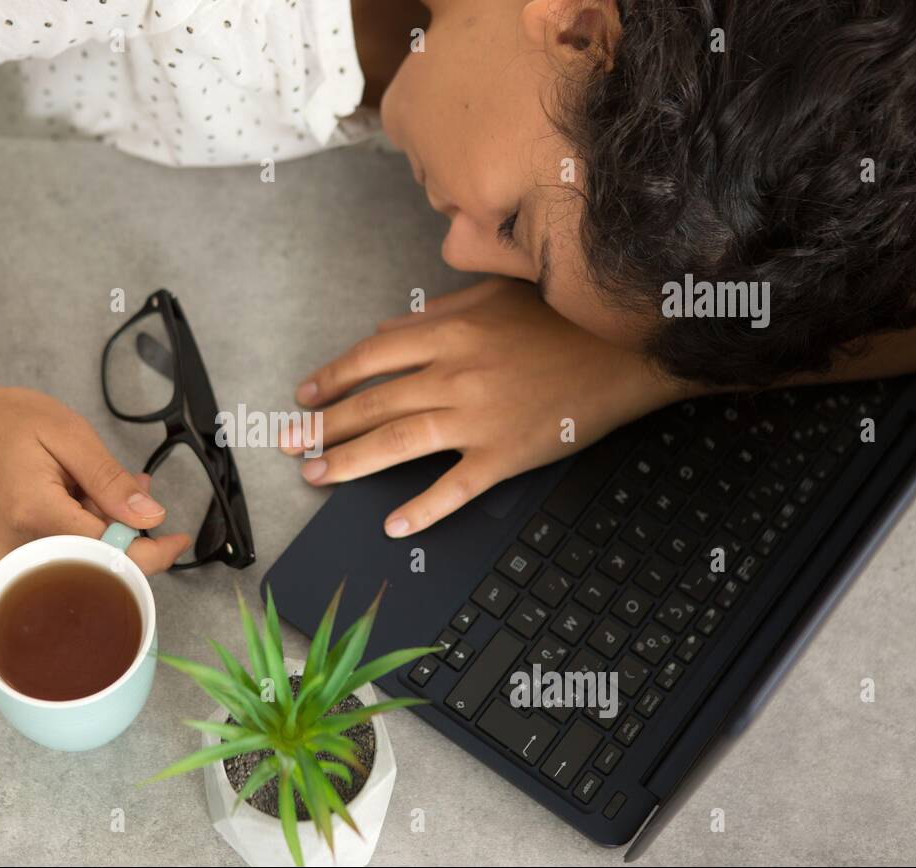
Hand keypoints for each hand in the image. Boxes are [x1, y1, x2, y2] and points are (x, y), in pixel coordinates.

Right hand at [0, 375, 189, 580]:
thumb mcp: (65, 434)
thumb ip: (109, 480)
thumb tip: (151, 518)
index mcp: (34, 515)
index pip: (110, 555)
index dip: (152, 552)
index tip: (176, 540)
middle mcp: (11, 553)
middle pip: (93, 571)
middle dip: (122, 537)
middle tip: (127, 495)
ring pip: (70, 575)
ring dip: (95, 541)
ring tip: (87, 492)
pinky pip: (45, 574)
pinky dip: (69, 548)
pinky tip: (66, 510)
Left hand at [284, 278, 695, 536]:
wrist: (627, 349)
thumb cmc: (563, 318)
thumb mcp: (496, 294)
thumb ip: (438, 311)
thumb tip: (384, 331)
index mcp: (449, 332)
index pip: (371, 358)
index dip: (331, 380)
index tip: (304, 398)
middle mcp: (454, 374)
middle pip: (372, 404)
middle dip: (323, 427)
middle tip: (287, 444)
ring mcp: (478, 417)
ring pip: (397, 443)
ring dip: (349, 463)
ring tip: (315, 476)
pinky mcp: (506, 454)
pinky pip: (456, 487)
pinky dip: (424, 510)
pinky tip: (395, 526)